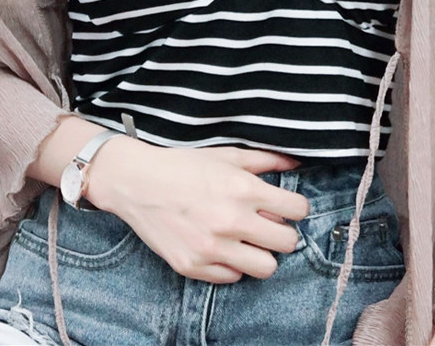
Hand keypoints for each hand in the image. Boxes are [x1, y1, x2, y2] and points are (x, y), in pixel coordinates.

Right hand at [87, 143, 310, 282]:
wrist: (136, 182)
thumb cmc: (183, 165)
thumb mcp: (226, 155)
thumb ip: (265, 160)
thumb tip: (297, 162)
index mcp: (244, 189)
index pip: (298, 210)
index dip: (296, 207)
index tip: (287, 206)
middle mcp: (232, 221)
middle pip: (288, 243)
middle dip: (282, 232)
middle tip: (267, 224)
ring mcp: (212, 248)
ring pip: (266, 268)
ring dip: (261, 253)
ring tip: (247, 239)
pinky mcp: (193, 266)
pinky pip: (233, 277)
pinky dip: (231, 264)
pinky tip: (220, 246)